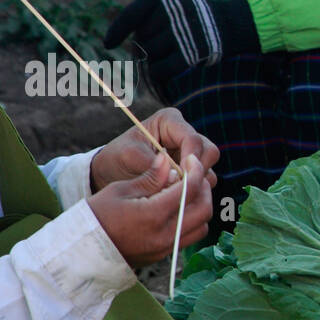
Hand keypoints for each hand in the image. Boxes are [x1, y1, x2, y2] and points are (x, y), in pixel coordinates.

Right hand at [88, 151, 213, 267]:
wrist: (84, 249)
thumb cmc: (97, 215)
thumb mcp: (120, 190)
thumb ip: (150, 177)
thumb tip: (167, 159)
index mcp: (153, 214)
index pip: (189, 189)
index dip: (195, 170)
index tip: (192, 159)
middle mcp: (165, 235)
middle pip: (204, 209)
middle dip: (203, 188)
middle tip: (194, 174)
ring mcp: (166, 248)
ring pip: (202, 225)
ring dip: (200, 206)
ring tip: (187, 191)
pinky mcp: (163, 255)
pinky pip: (190, 236)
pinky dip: (192, 220)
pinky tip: (178, 208)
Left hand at [90, 107, 218, 192]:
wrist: (111, 171)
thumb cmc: (118, 157)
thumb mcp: (129, 157)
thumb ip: (152, 166)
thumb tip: (176, 179)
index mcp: (170, 121)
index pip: (192, 139)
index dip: (190, 160)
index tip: (180, 179)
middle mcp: (184, 134)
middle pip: (209, 152)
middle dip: (197, 172)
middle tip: (180, 190)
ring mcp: (190, 153)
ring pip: (208, 169)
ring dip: (195, 184)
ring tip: (174, 196)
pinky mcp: (191, 171)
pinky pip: (203, 182)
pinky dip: (192, 192)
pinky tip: (175, 199)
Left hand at [103, 0, 258, 82]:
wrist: (229, 24)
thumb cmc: (191, 15)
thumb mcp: (172, 3)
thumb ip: (147, 16)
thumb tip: (116, 41)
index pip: (131, 15)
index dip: (117, 30)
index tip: (107, 44)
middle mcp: (171, 12)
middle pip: (141, 38)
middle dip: (146, 45)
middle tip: (163, 43)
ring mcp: (181, 33)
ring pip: (150, 55)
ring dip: (153, 59)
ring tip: (171, 52)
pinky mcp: (189, 54)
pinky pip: (160, 70)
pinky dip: (159, 73)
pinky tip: (165, 71)